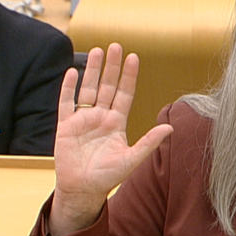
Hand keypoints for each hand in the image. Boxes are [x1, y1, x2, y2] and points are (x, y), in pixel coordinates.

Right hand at [49, 44, 173, 235]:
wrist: (83, 190)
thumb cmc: (107, 177)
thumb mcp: (131, 159)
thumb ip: (149, 143)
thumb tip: (170, 128)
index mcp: (116, 123)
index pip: (124, 94)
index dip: (129, 76)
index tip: (134, 58)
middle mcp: (100, 117)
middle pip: (107, 86)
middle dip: (112, 67)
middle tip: (116, 46)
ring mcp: (82, 120)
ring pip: (88, 89)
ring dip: (93, 71)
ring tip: (98, 51)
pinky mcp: (65, 126)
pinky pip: (66, 103)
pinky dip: (68, 88)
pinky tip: (72, 72)